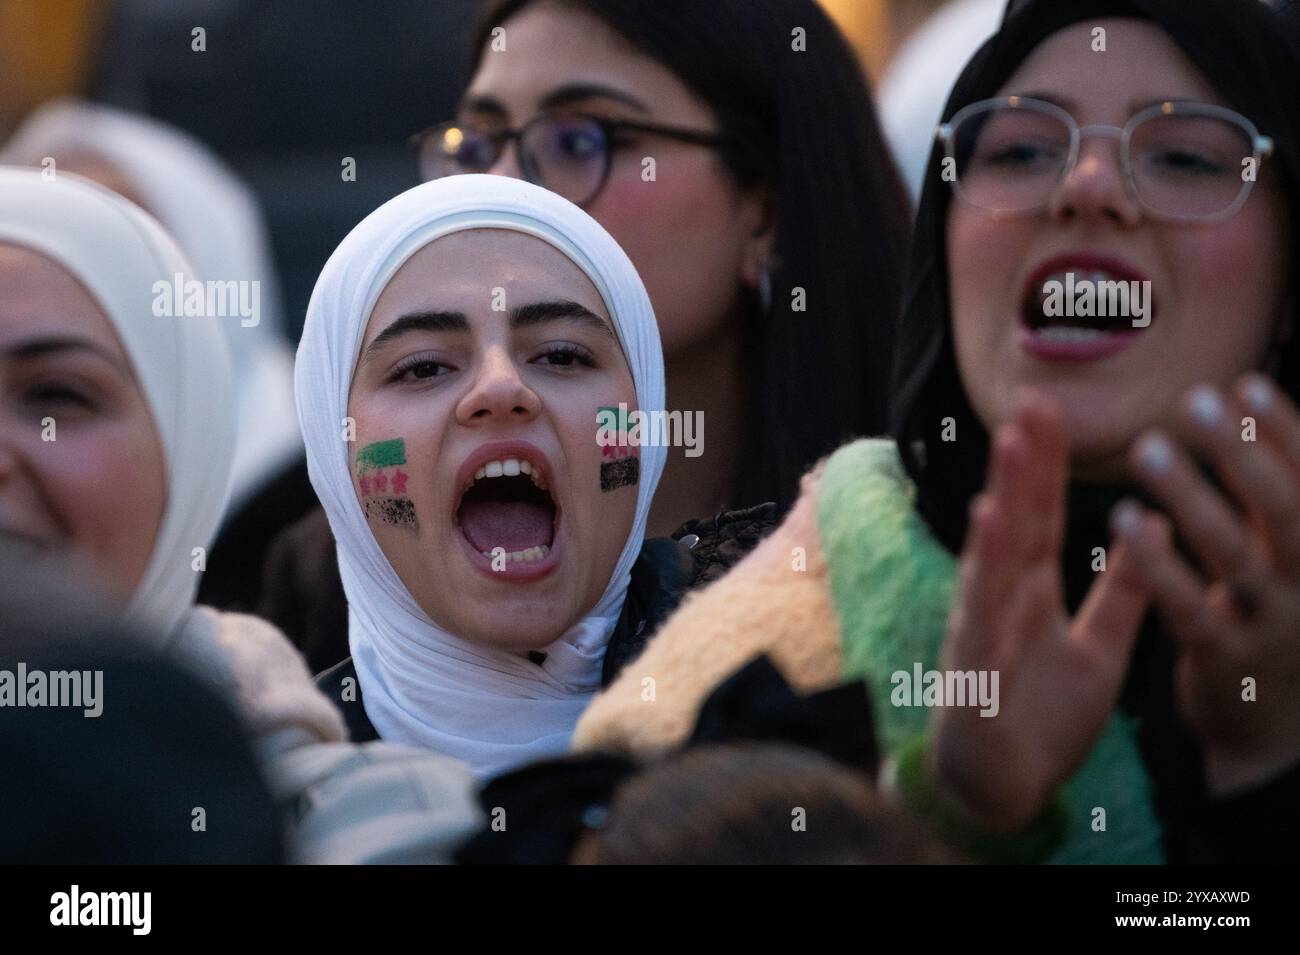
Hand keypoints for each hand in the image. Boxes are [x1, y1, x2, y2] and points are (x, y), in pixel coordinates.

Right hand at [932, 392, 1158, 830]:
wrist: (1003, 790)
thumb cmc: (1041, 720)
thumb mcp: (1100, 651)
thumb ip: (1122, 593)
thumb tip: (1154, 527)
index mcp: (1032, 593)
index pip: (1041, 515)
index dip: (1048, 462)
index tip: (1052, 406)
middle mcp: (1002, 599)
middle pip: (1017, 518)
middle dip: (1025, 458)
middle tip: (1033, 396)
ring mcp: (984, 628)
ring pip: (995, 552)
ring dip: (1004, 494)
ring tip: (1012, 441)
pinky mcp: (975, 665)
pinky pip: (981, 609)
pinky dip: (984, 564)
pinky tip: (988, 522)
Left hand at [1122, 375, 1299, 794]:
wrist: (1272, 733)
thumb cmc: (1274, 622)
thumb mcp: (1291, 563)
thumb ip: (1276, 505)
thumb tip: (1262, 417)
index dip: (1285, 433)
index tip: (1246, 384)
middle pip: (1284, 511)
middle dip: (1242, 452)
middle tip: (1193, 400)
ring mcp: (1272, 627)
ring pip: (1235, 556)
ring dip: (1191, 497)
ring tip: (1146, 448)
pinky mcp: (1225, 660)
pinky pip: (1190, 607)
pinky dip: (1158, 562)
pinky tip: (1121, 520)